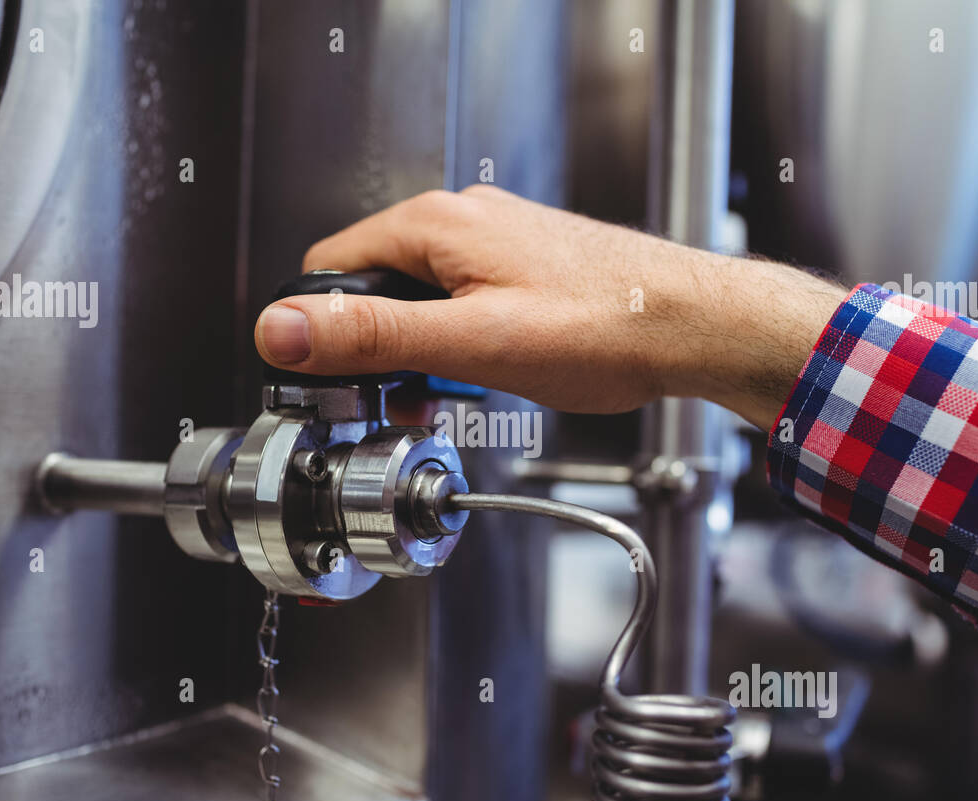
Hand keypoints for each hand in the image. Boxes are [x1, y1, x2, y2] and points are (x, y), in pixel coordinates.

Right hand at [255, 185, 845, 428]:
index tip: (335, 383)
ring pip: (418, 299)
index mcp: (437, 225)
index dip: (320, 330)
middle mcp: (463, 222)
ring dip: (418, 353)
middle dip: (374, 349)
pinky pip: (460, 304)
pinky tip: (483, 378)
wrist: (694, 326)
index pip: (329, 268)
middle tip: (399, 400)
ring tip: (448, 395)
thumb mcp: (471, 342)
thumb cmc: (605, 326)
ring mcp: (495, 243)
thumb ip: (372, 337)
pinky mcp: (521, 269)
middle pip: (373, 285)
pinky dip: (456, 345)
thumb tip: (283, 328)